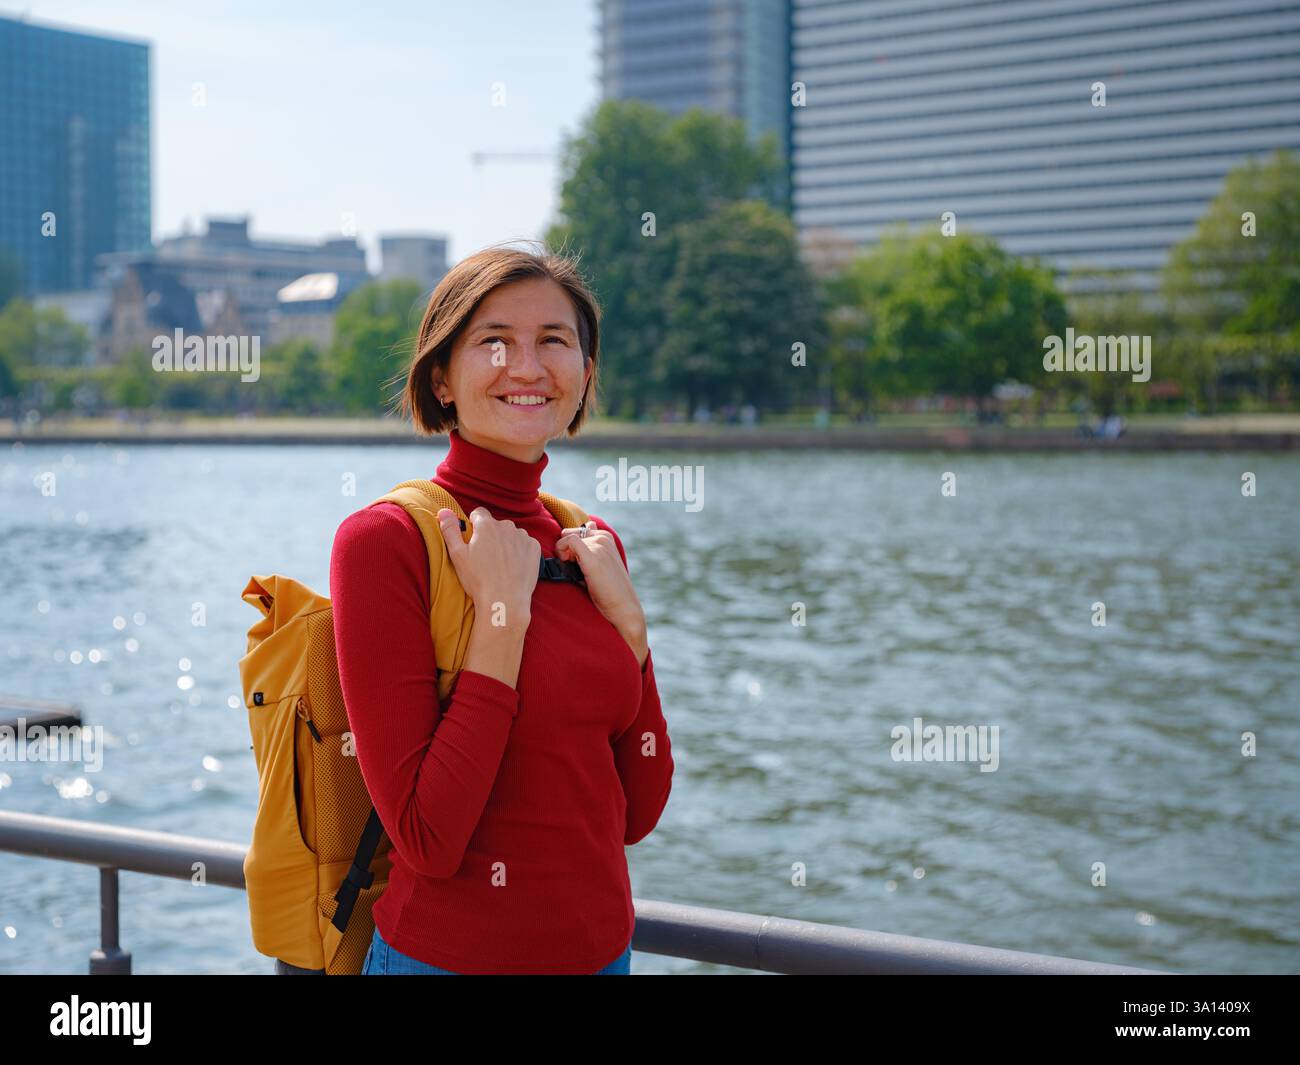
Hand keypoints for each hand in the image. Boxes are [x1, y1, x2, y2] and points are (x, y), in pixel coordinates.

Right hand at [437, 507, 538, 625]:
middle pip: (496, 525)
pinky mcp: (534, 548)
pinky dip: (520, 552)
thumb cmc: (478, 580)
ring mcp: (523, 537)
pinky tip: (513, 566)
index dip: (474, 526)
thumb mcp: (457, 555)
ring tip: (500, 565)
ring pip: (511, 535)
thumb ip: (450, 530)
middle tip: (486, 558)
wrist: (505, 600)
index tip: (473, 540)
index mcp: (486, 525)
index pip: (479, 514)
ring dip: (506, 543)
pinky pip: (525, 544)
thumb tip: (444, 511)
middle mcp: (507, 526)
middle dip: (491, 536)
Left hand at [555, 521, 646, 664]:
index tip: (571, 561)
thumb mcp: (597, 565)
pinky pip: (569, 541)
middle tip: (569, 567)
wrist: (622, 607)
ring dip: (563, 553)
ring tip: (571, 571)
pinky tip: (565, 566)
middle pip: (570, 532)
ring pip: (567, 537)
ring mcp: (599, 545)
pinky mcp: (594, 556)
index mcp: (605, 537)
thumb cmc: (608, 591)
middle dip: (565, 548)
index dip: (569, 544)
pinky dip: (561, 551)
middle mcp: (603, 537)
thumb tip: (568, 546)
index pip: (577, 530)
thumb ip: (586, 551)